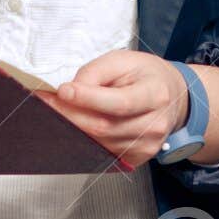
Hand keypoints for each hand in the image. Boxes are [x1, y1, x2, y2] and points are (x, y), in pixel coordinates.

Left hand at [38, 51, 190, 168]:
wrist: (172, 96)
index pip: (119, 102)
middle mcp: (155, 124)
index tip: (63, 91)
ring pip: (99, 142)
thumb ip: (95, 72)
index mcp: (155, 94)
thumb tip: (70, 91)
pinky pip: (104, 153)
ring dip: (73, 129)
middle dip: (69, 115)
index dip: (88, 98)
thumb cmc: (145, 75)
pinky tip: (76, 127)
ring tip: (58, 112)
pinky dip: (85, 141)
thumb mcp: (122, 60)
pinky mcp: (138, 158)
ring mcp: (148, 146)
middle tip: (45, 103)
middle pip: (104, 126)